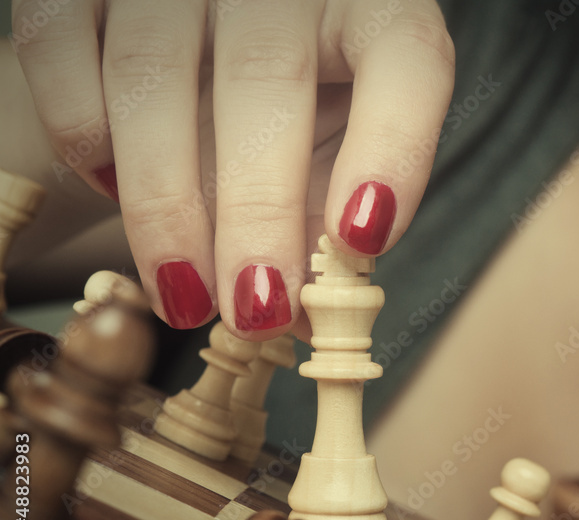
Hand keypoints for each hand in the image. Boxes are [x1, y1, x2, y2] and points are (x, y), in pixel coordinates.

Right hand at [12, 0, 454, 336]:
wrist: (210, 28)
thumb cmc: (294, 100)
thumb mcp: (339, 142)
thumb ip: (335, 207)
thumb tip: (309, 315)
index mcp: (372, 7)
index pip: (404, 60)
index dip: (390, 150)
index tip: (359, 239)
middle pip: (267, 79)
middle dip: (257, 211)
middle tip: (254, 308)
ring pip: (154, 71)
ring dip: (165, 202)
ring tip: (184, 294)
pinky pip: (60, 44)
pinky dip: (81, 130)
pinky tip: (109, 189)